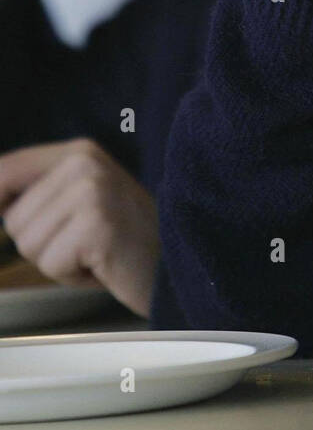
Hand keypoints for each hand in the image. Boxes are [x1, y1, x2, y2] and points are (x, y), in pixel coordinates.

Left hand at [0, 139, 159, 316]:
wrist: (177, 265)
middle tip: (84, 245)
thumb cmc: (123, 242)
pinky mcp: (97, 224)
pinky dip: (72, 276)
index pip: (4, 170)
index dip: (0, 204)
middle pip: (14, 220)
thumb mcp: (79, 202)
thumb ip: (38, 194)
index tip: (15, 219)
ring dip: (57, 262)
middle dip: (42, 244)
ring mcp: (92, 191)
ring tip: (94, 254)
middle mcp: (84, 162)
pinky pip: (50, 263)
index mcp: (78, 152)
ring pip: (28, 243)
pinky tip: (102, 266)